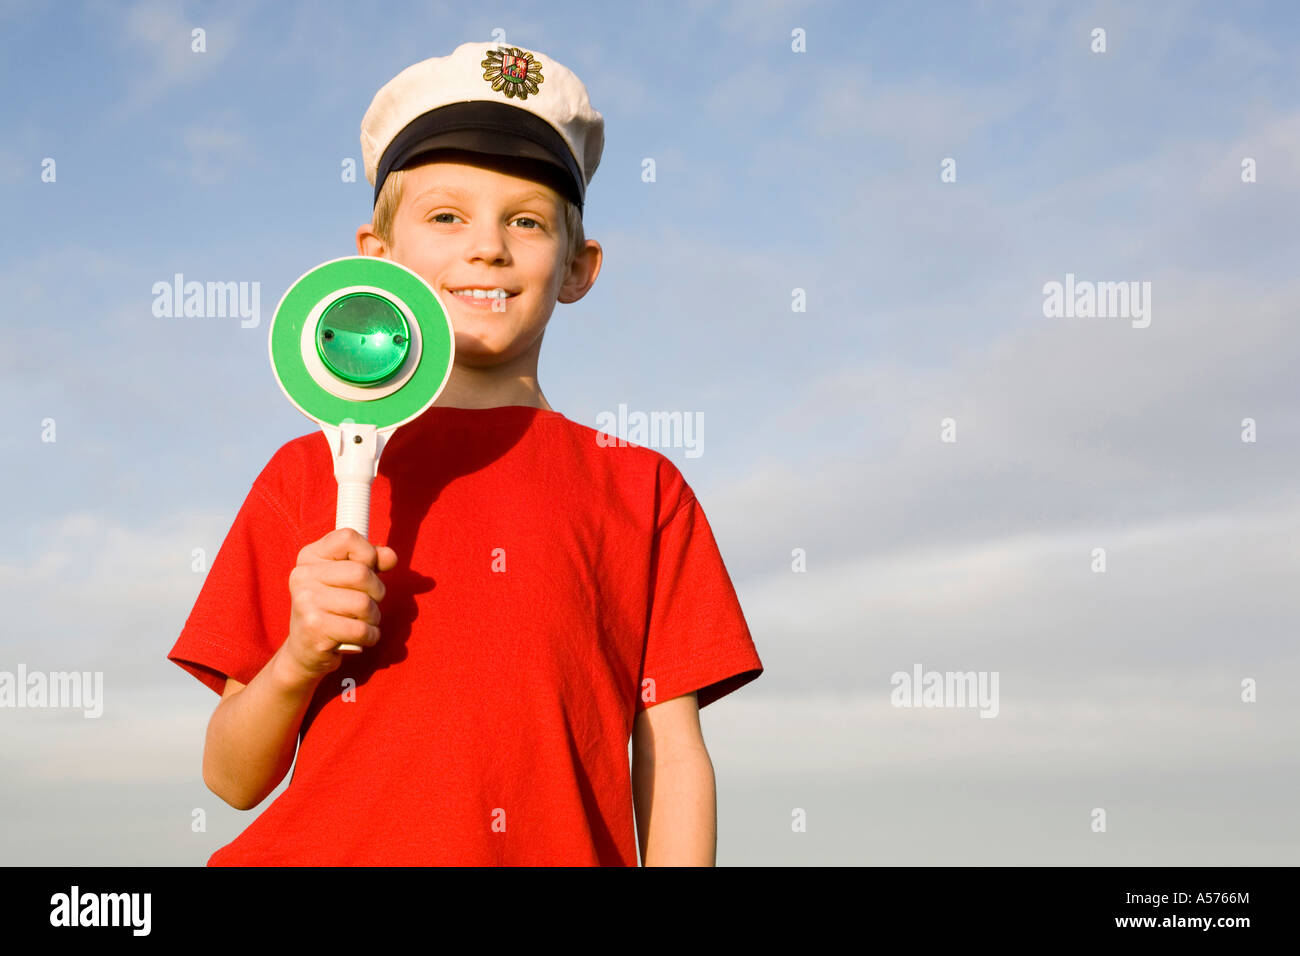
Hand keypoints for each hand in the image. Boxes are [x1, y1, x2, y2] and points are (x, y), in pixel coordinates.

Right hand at [278, 528, 397, 684]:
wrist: (306, 650)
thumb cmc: (333, 609)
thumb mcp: (350, 579)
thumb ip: (372, 562)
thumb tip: (390, 557)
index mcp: (310, 556)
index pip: (348, 537)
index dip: (368, 554)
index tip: (366, 569)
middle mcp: (302, 575)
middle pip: (362, 573)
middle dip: (376, 592)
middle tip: (366, 604)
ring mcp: (305, 601)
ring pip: (364, 603)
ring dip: (373, 617)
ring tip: (360, 622)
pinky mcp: (314, 628)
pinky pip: (361, 629)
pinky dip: (370, 636)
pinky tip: (360, 638)